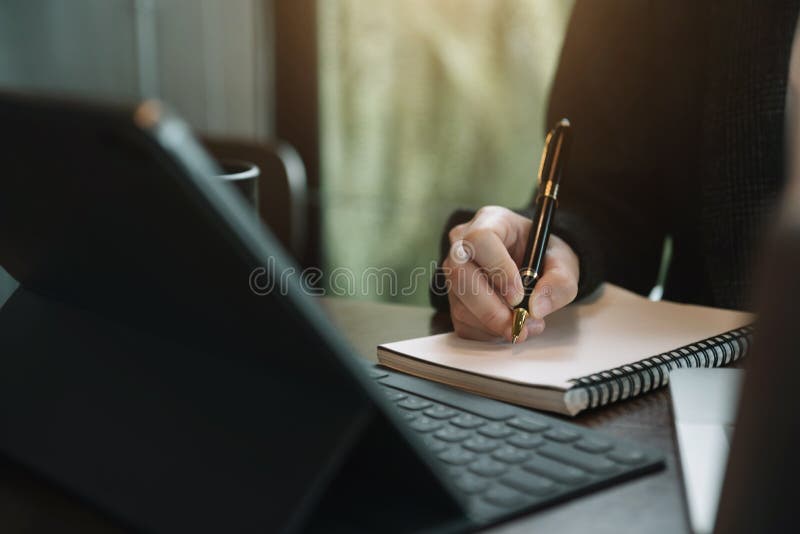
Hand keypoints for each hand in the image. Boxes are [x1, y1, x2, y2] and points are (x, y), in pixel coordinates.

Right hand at [442, 206, 578, 341]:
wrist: (536, 265)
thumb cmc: (545, 256)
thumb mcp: (564, 263)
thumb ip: (559, 282)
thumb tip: (536, 308)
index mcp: (491, 221)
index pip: (480, 240)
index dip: (498, 269)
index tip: (519, 296)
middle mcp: (463, 244)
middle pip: (460, 274)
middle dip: (490, 308)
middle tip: (518, 324)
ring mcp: (454, 272)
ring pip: (461, 304)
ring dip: (493, 325)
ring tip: (525, 326)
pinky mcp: (455, 298)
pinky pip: (463, 323)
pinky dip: (488, 333)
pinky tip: (509, 326)